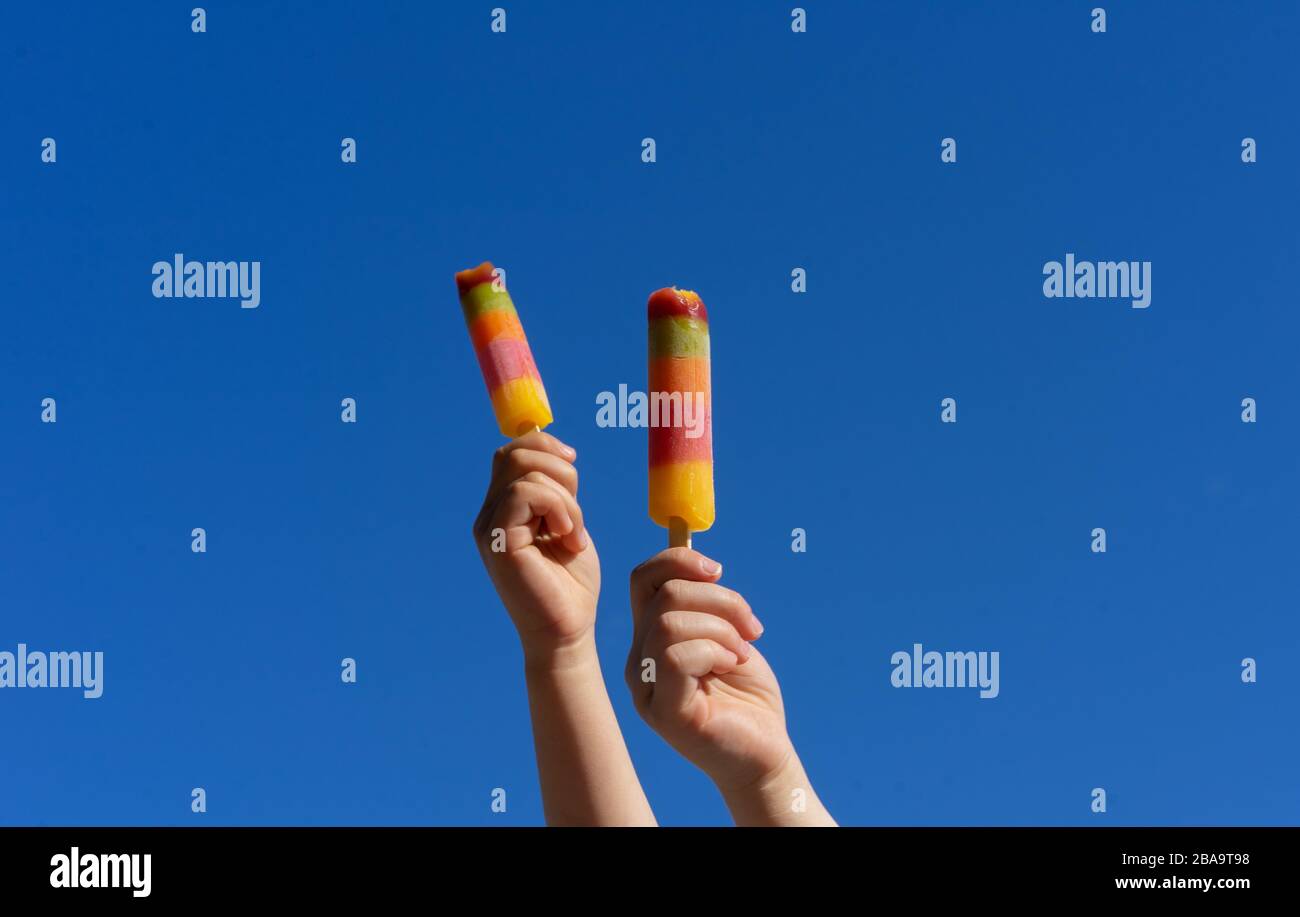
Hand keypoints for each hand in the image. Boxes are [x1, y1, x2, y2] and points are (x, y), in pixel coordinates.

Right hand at [472, 431, 598, 659]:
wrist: (567, 630)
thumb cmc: (570, 582)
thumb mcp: (567, 522)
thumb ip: (557, 491)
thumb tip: (560, 450)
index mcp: (502, 509)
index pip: (512, 453)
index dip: (544, 445)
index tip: (573, 463)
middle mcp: (488, 516)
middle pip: (514, 454)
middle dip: (559, 468)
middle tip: (575, 511)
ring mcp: (489, 529)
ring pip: (526, 473)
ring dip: (566, 499)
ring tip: (574, 534)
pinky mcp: (498, 542)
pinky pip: (527, 494)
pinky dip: (560, 509)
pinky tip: (569, 538)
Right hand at [624, 548, 791, 790]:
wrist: (764, 754)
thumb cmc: (747, 697)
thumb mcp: (728, 636)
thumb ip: (707, 605)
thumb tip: (699, 562)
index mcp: (649, 640)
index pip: (642, 579)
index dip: (678, 561)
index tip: (718, 570)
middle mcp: (639, 662)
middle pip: (663, 594)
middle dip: (719, 599)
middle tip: (751, 627)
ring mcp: (646, 688)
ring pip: (669, 622)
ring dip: (720, 627)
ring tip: (742, 651)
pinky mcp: (664, 711)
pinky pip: (677, 656)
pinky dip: (715, 650)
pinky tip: (733, 665)